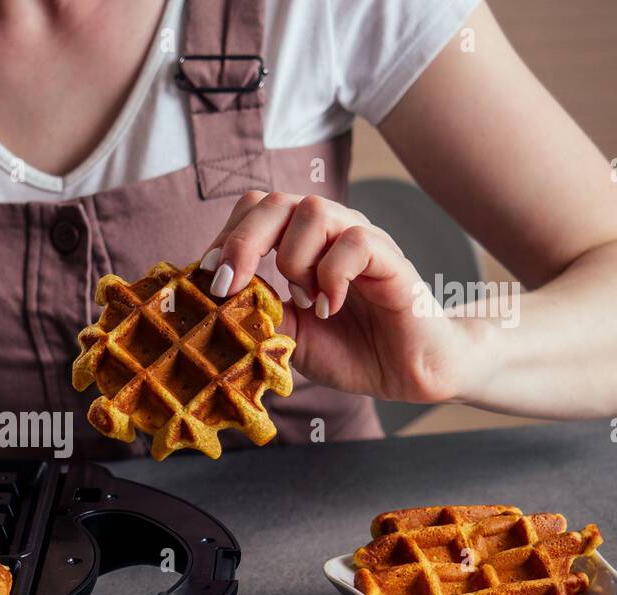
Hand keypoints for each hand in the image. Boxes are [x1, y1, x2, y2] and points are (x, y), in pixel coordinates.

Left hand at [200, 190, 484, 403]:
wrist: (407, 371)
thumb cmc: (349, 348)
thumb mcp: (287, 336)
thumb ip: (255, 316)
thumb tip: (211, 305)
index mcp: (298, 243)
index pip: (254, 209)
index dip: (225, 237)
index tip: (208, 280)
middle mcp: (328, 231)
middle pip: (275, 201)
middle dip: (242, 242)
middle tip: (229, 287)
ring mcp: (360, 240)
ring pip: (313, 212)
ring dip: (294, 260)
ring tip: (305, 302)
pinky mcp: (390, 259)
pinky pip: (355, 242)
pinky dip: (332, 276)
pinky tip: (332, 307)